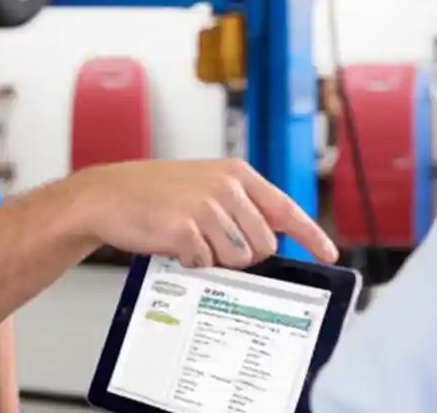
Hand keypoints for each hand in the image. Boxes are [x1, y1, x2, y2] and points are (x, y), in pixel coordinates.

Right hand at [71, 159, 338, 268]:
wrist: (108, 195)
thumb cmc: (153, 194)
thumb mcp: (203, 185)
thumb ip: (237, 205)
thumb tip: (268, 242)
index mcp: (236, 173)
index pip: (285, 208)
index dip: (311, 234)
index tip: (329, 253)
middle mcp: (227, 186)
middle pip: (265, 244)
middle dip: (243, 254)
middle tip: (212, 243)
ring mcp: (207, 205)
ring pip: (239, 258)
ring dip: (215, 259)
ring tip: (189, 239)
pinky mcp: (186, 227)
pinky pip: (206, 262)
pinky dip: (190, 261)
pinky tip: (173, 243)